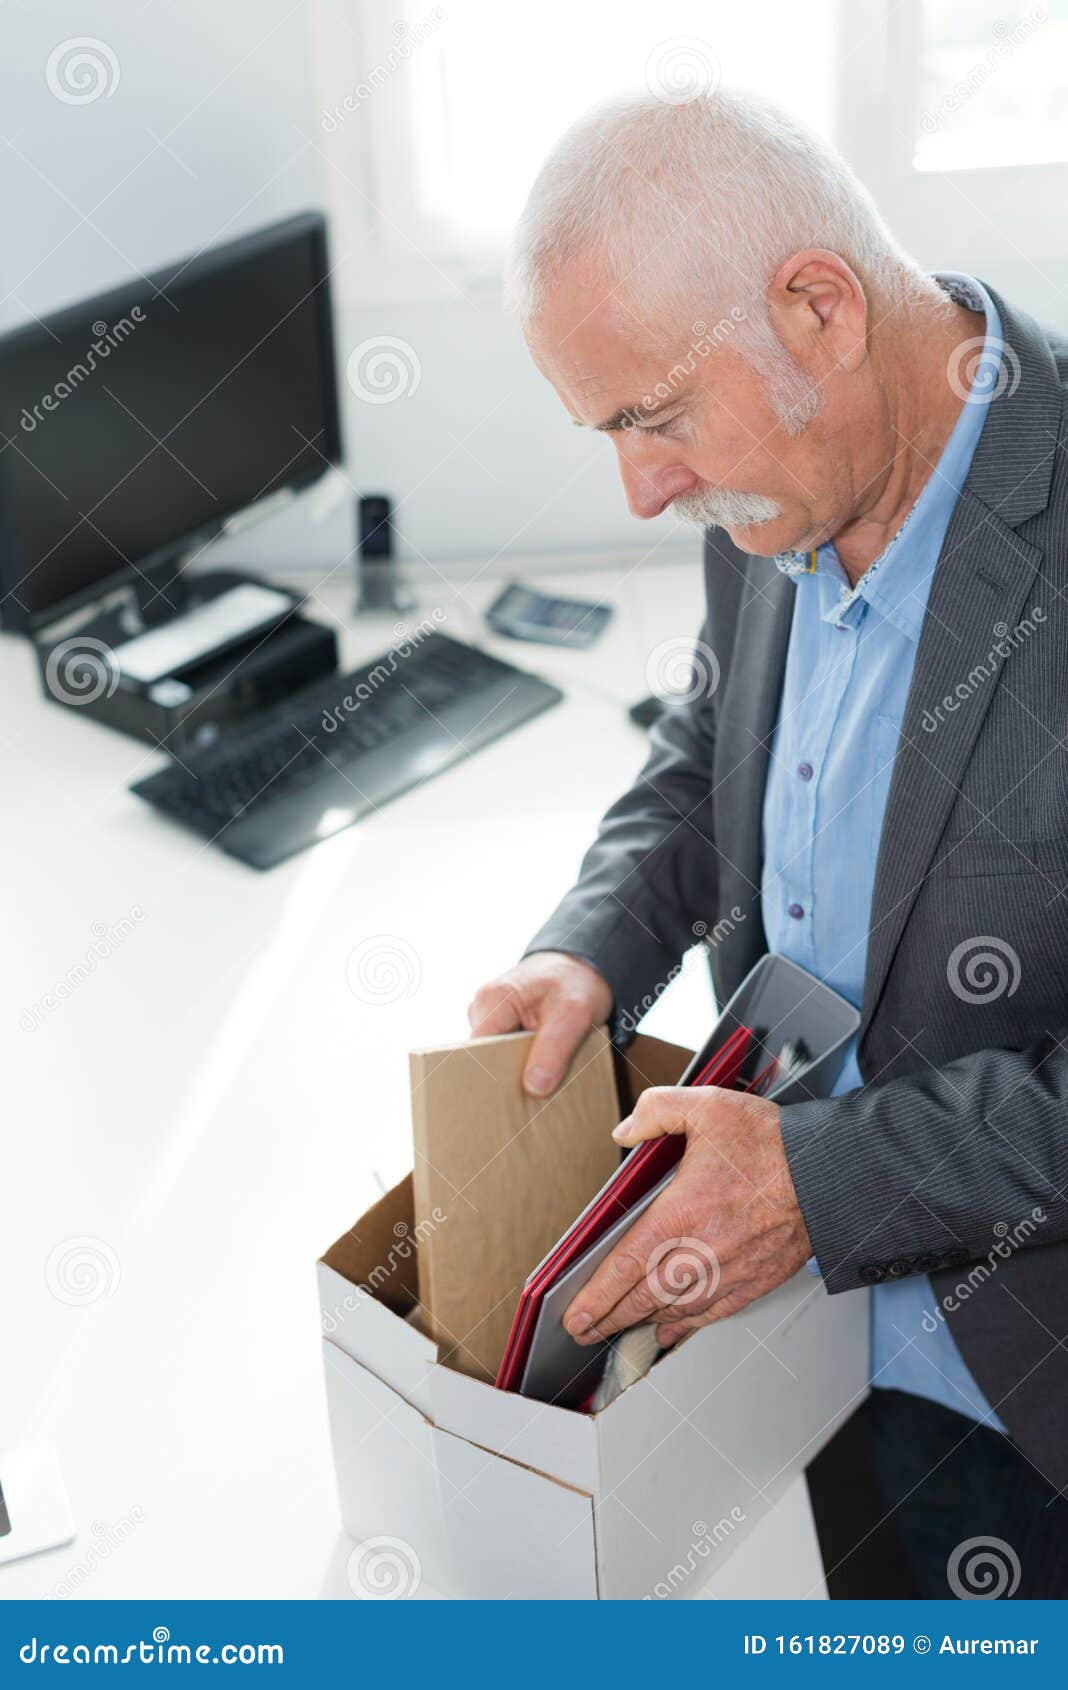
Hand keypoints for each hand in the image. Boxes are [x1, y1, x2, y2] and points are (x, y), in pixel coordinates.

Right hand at [467, 952, 611, 1096]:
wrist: (582, 967)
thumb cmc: (576, 983)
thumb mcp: (574, 1014)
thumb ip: (554, 1050)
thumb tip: (534, 1088)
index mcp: (493, 1000)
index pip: (477, 1051)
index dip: (492, 1078)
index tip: (513, 1101)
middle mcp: (483, 1008)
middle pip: (483, 1058)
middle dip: (506, 1080)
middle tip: (532, 1103)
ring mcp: (490, 1018)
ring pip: (494, 1059)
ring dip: (516, 1074)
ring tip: (540, 1088)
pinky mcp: (501, 1028)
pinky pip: (504, 1055)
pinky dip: (521, 1066)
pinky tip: (539, 1074)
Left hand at [563, 1085, 810, 1347]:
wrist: (829, 1173)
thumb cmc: (773, 1143)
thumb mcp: (706, 1105)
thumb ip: (656, 1111)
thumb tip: (625, 1130)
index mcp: (681, 1212)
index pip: (625, 1266)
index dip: (596, 1296)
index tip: (575, 1315)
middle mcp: (702, 1250)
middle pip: (643, 1296)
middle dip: (609, 1318)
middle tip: (584, 1330)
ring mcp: (729, 1270)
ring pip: (674, 1309)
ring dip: (642, 1321)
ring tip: (617, 1328)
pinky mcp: (754, 1279)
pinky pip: (713, 1312)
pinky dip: (685, 1324)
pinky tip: (669, 1328)